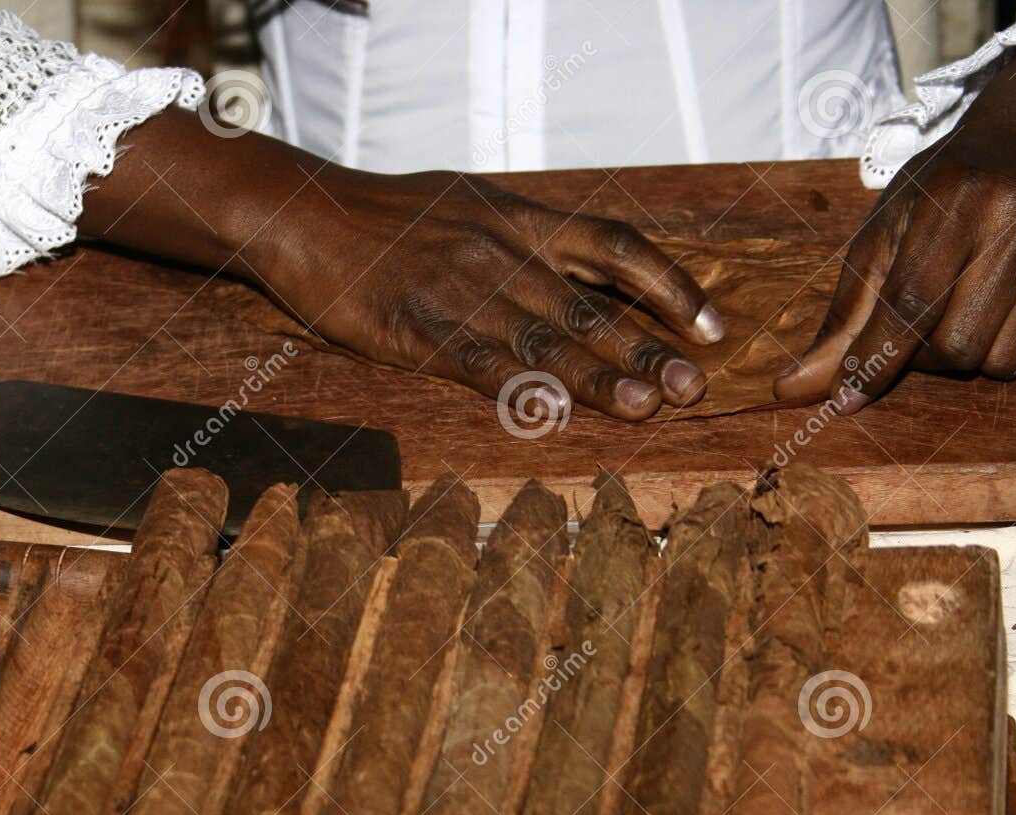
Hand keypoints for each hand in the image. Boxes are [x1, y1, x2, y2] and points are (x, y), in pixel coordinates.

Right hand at [244, 167, 724, 419]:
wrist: (304, 211)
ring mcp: (457, 292)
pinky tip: (549, 412)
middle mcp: (499, 253)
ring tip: (644, 406)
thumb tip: (597, 271)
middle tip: (693, 386)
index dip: (670, 286)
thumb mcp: (472, 202)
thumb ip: (531, 237)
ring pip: (539, 339)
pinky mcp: (412, 328)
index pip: (616, 247)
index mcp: (519, 218)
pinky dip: (514, 387)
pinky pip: (473, 363)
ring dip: (596, 376)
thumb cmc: (392, 214)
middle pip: (588, 304)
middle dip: (646, 347)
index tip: (711, 325)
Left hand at [775, 41, 1015, 413]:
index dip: (875, 360)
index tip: (847, 398)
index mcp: (954, 199)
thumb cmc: (943, 196)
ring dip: (974, 355)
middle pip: (955, 347)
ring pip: (1002, 360)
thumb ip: (842, 319)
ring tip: (971, 306)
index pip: (909, 304)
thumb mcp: (883, 238)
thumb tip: (789, 390)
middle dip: (926, 356)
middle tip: (927, 322)